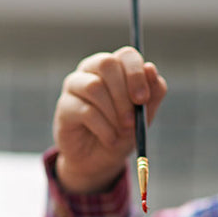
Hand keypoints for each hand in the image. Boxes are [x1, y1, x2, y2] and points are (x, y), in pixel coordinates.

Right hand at [52, 46, 167, 193]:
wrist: (100, 160)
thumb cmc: (122, 132)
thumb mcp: (144, 114)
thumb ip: (152, 92)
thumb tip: (150, 68)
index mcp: (115, 68)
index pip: (126, 55)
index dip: (136, 74)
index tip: (142, 99)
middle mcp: (92, 70)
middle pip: (107, 64)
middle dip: (123, 94)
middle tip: (132, 120)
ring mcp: (75, 86)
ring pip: (94, 87)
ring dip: (113, 113)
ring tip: (121, 132)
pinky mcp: (64, 107)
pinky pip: (86, 111)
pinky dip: (104, 129)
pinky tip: (110, 140)